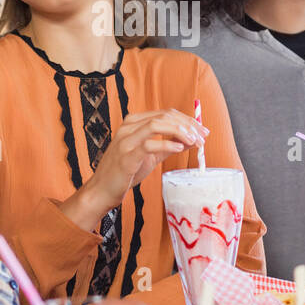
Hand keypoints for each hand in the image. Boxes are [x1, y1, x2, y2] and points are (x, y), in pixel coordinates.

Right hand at [80, 109, 208, 216]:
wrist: (102, 191)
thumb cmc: (125, 173)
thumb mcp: (150, 156)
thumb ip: (168, 146)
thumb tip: (191, 139)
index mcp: (133, 123)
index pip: (165, 113)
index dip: (187, 120)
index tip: (202, 130)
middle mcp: (128, 127)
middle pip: (164, 117)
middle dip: (187, 125)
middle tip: (203, 137)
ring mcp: (125, 140)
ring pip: (156, 125)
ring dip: (180, 131)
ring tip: (194, 142)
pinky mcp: (126, 156)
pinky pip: (149, 145)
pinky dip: (167, 144)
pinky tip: (180, 148)